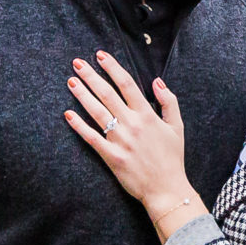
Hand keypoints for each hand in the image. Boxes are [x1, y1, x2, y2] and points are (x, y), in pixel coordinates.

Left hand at [65, 53, 203, 238]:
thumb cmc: (172, 158)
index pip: (126, 84)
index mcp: (147, 114)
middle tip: (77, 63)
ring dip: (82, 95)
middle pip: (107, 93)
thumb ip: (169, 102)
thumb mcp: (177, 127)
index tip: (100, 55)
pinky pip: (91, 137)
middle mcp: (132, 124)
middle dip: (90, 76)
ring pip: (96, 112)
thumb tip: (157, 82)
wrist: (166, 189)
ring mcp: (120, 140)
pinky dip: (79, 125)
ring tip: (71, 81)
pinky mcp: (111, 156)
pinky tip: (68, 114)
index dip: (112, 68)